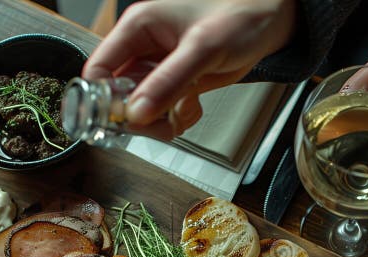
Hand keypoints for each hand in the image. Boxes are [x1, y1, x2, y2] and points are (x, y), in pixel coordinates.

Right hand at [82, 0, 297, 139]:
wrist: (268, 22)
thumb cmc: (238, 18)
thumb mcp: (202, 50)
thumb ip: (168, 82)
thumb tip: (135, 113)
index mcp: (137, 28)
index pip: (98, 70)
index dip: (103, 99)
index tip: (122, 121)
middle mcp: (143, 48)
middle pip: (117, 95)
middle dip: (138, 117)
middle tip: (160, 126)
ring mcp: (159, 68)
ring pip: (141, 108)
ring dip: (159, 121)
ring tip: (183, 114)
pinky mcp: (175, 83)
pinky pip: (162, 111)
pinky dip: (175, 118)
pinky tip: (192, 108)